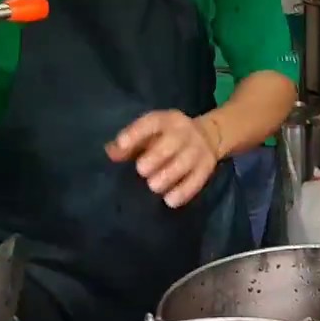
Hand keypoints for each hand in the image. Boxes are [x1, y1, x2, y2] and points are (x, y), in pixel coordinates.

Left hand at [107, 110, 223, 207]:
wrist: (208, 136)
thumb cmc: (166, 138)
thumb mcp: (148, 135)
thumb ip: (128, 145)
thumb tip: (111, 153)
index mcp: (167, 120)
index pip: (152, 122)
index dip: (136, 133)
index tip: (122, 145)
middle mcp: (185, 131)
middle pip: (172, 142)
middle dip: (155, 158)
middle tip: (142, 171)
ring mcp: (199, 148)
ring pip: (185, 161)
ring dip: (168, 176)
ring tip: (154, 187)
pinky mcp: (208, 166)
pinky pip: (197, 179)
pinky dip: (184, 191)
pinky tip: (170, 200)